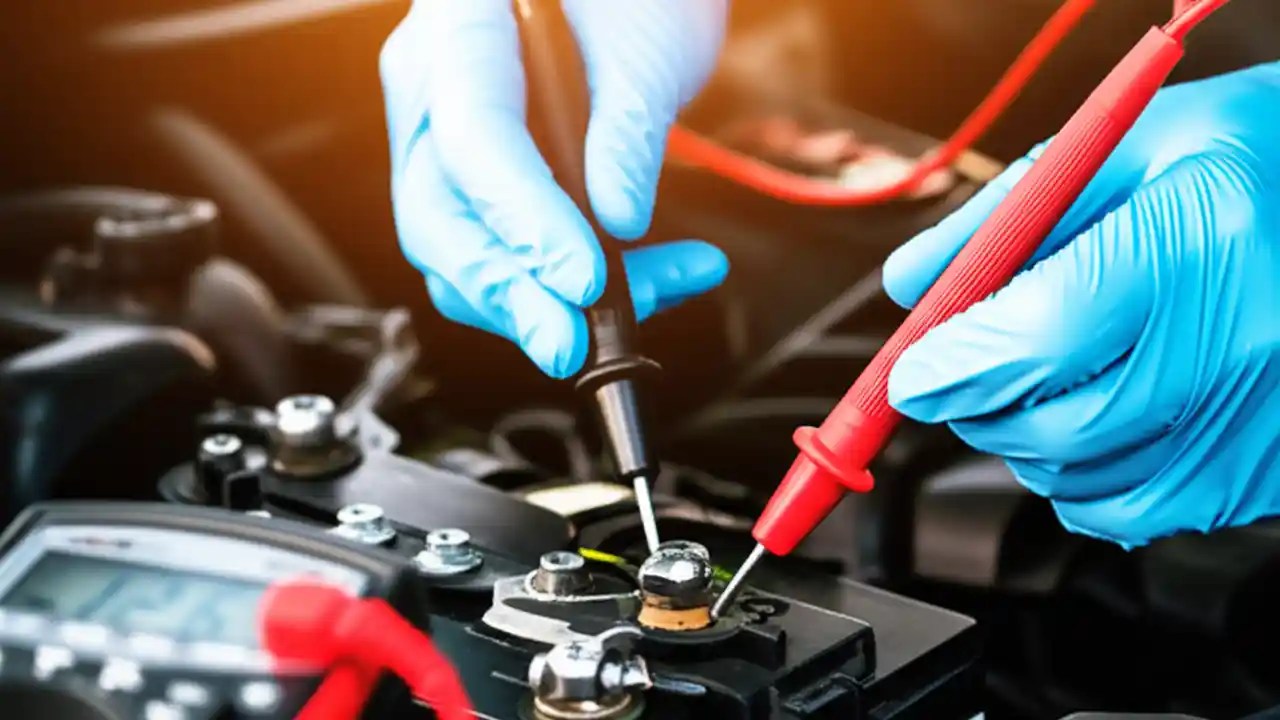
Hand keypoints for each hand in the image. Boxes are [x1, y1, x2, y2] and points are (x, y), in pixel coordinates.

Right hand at [380, 0, 729, 377]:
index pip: (473, 138)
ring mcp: (443, 130)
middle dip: (508, 292)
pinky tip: (649, 277)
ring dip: (547, 296)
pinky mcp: (477, 173)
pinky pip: (497, 243)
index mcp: (460, 22)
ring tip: (656, 292)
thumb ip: (629, 128)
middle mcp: (431, 81)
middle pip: (438, 212)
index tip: (584, 279)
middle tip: (573, 344)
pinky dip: (563, 278)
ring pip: (462, 247)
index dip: (526, 221)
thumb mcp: (649, 37)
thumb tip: (616, 224)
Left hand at [882, 64, 1279, 547]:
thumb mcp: (1120, 148)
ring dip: (1024, 442)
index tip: (910, 372)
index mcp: (1198, 239)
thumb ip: (1001, 217)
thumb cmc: (1246, 159)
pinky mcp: (1268, 470)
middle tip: (959, 374)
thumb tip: (913, 285)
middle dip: (975, 408)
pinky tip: (1092, 422)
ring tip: (1041, 378)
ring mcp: (1262, 418)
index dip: (952, 368)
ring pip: (1083, 480)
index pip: (1036, 342)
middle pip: (1055, 426)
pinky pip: (1136, 512)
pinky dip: (1081, 481)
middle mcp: (1243, 341)